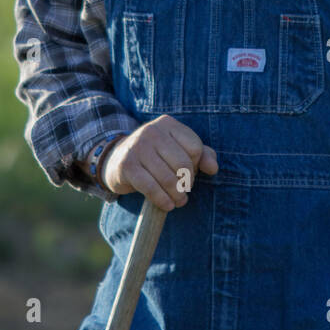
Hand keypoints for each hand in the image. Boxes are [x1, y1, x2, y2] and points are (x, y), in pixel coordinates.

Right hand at [103, 115, 218, 211]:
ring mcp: (137, 147)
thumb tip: (213, 168)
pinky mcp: (127, 166)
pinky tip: (167, 205)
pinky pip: (151, 187)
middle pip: (183, 164)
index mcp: (168, 124)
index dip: (196, 166)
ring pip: (168, 178)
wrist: (116, 159)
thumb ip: (202, 155)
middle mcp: (152, 131)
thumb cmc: (155, 156)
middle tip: (184, 190)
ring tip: (178, 201)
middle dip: (187, 182)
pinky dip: (162, 200)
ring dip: (177, 195)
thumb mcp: (178, 149)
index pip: (195, 148)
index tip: (189, 173)